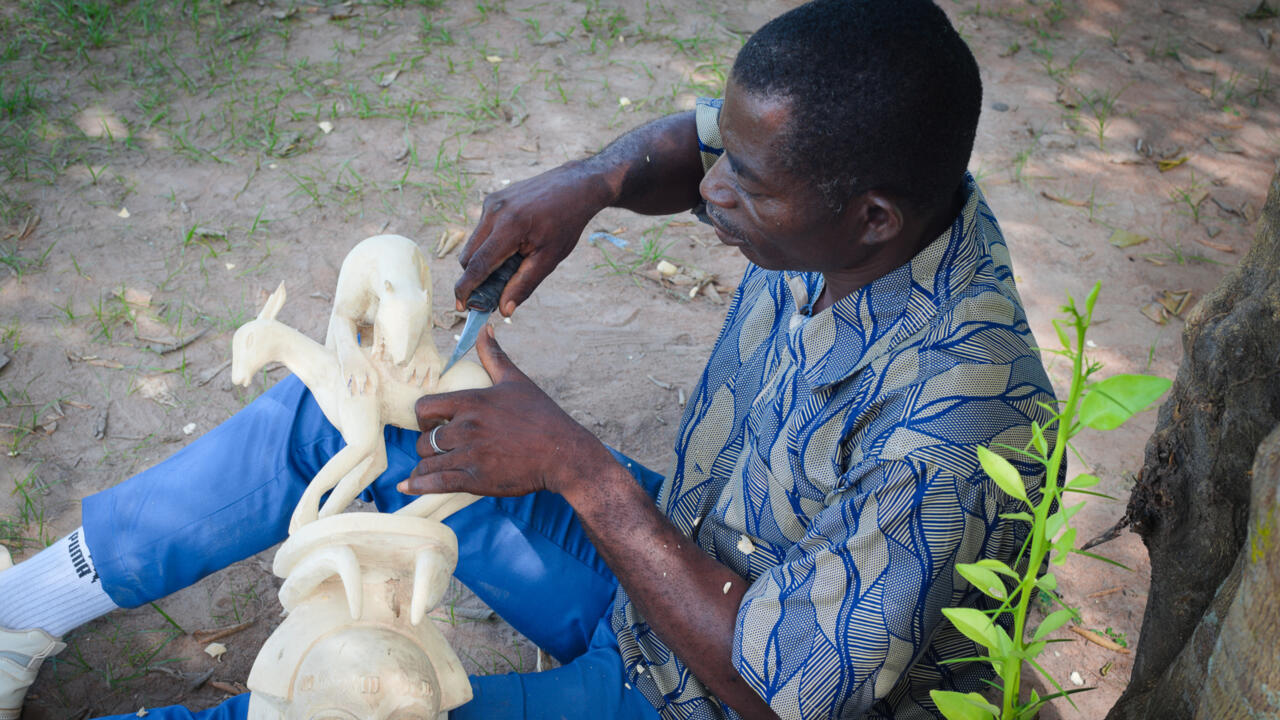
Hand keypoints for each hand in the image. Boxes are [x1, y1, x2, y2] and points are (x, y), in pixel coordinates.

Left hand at [402, 325, 617, 497]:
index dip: (423, 418)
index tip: (433, 424)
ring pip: (428, 462)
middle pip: (424, 439)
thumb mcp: (516, 381)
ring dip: (428, 466)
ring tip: (434, 467)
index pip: (425, 407)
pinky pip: (436, 483)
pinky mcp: (475, 480)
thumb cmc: (541, 416)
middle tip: (439, 449)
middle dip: (428, 445)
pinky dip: (419, 485)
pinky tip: (409, 486)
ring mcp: (469, 455)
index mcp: (471, 402)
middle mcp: (466, 428)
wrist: (562, 453)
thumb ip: (494, 356)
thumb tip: (485, 329)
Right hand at [454, 163, 611, 315]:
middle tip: (493, 292)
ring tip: (512, 263)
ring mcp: (491, 203)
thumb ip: (524, 284)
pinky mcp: (492, 199)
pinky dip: (490, 244)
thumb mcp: (550, 258)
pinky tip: (514, 244)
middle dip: (475, 277)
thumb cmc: (565, 224)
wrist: (574, 186)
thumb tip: (503, 309)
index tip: (460, 306)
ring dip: (483, 260)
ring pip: (473, 243)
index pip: (478, 264)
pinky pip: (482, 230)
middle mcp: (494, 212)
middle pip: (469, 256)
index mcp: (509, 227)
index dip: (466, 288)